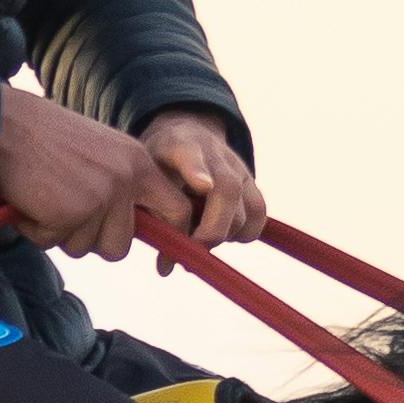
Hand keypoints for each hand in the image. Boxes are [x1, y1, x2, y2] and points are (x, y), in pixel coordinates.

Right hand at [0, 72, 157, 259]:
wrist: (4, 124)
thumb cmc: (44, 139)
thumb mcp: (100, 154)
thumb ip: (122, 186)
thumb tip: (131, 229)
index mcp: (138, 161)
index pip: (178, 210)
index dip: (174, 240)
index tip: (167, 264)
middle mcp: (126, 179)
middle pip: (119, 246)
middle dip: (90, 238)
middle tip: (64, 207)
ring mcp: (100, 196)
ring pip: (84, 248)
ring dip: (58, 232)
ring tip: (45, 195)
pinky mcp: (71, 212)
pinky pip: (52, 243)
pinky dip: (35, 229)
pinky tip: (30, 198)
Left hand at [133, 112, 265, 251]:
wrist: (182, 134)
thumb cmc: (158, 165)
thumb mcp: (144, 180)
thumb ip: (152, 214)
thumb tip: (166, 268)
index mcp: (179, 146)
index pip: (190, 154)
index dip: (197, 171)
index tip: (203, 186)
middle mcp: (214, 153)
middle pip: (227, 190)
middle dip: (212, 229)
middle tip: (192, 248)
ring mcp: (236, 166)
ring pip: (246, 209)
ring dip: (225, 234)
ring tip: (200, 237)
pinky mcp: (251, 181)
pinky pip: (259, 215)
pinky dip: (244, 233)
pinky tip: (222, 233)